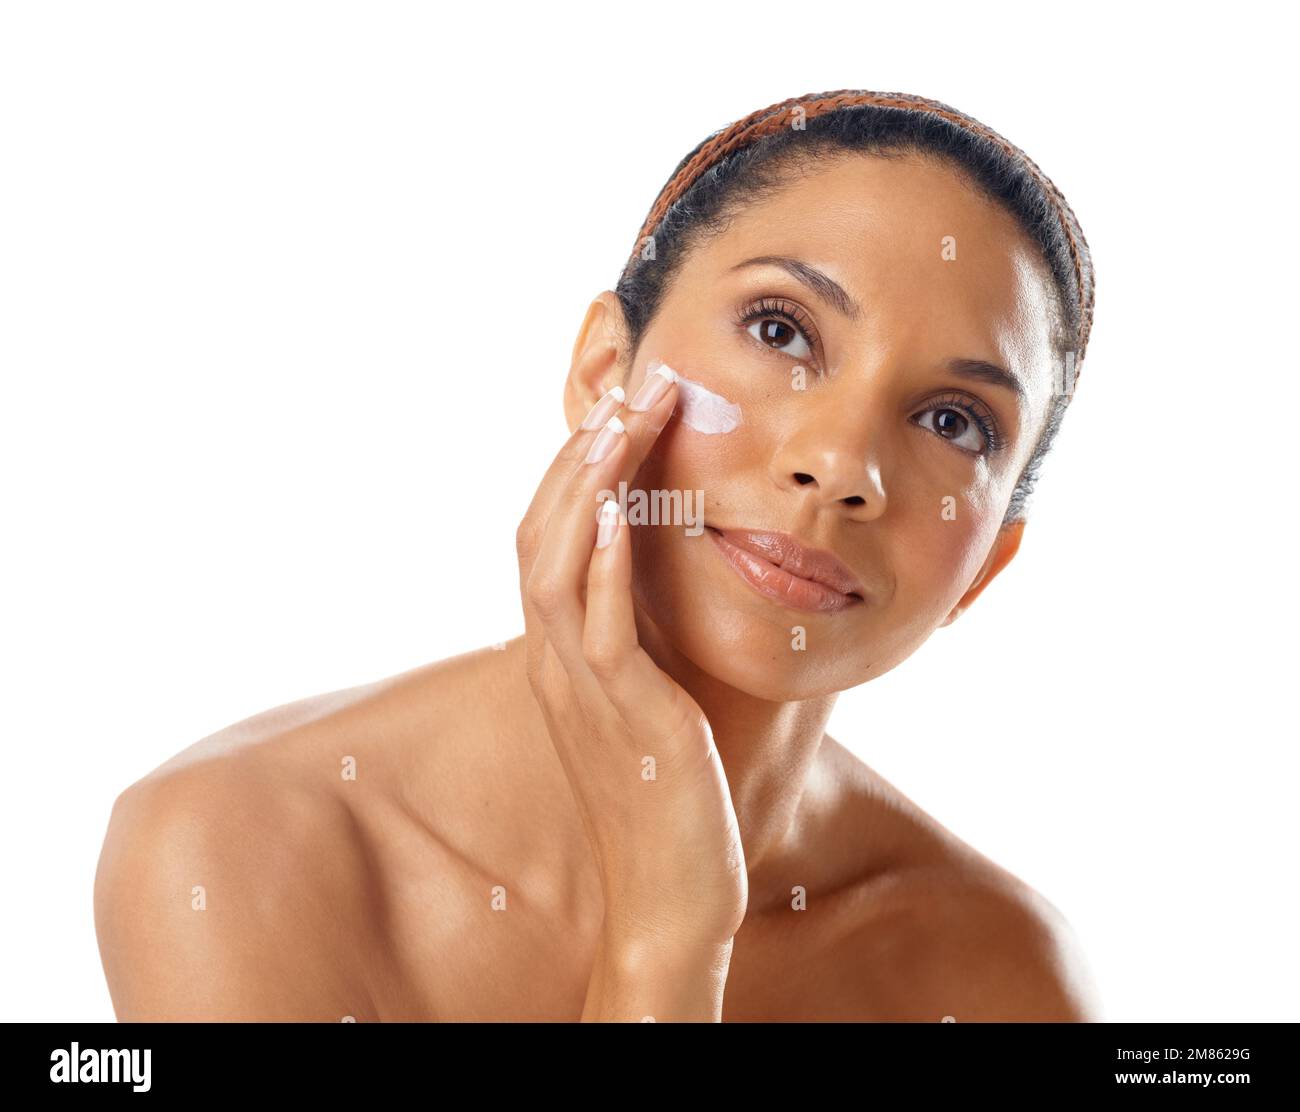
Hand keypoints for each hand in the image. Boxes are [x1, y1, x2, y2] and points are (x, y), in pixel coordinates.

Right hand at [516, 367, 747, 949]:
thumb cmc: (671, 800)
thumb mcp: (648, 705)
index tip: (617, 412)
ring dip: (585, 488)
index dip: (575, 472)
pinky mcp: (625, 717)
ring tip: (618, 421)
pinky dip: (601, 565)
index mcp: (565, 657)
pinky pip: (600, 629)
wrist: (673, 899)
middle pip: (542, 535)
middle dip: (580, 456)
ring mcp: (584, 690)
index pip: (549, 542)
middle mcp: (558, 664)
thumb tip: (658, 590)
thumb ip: (640, 647)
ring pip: (557, 567)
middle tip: (625, 386)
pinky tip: (615, 511)